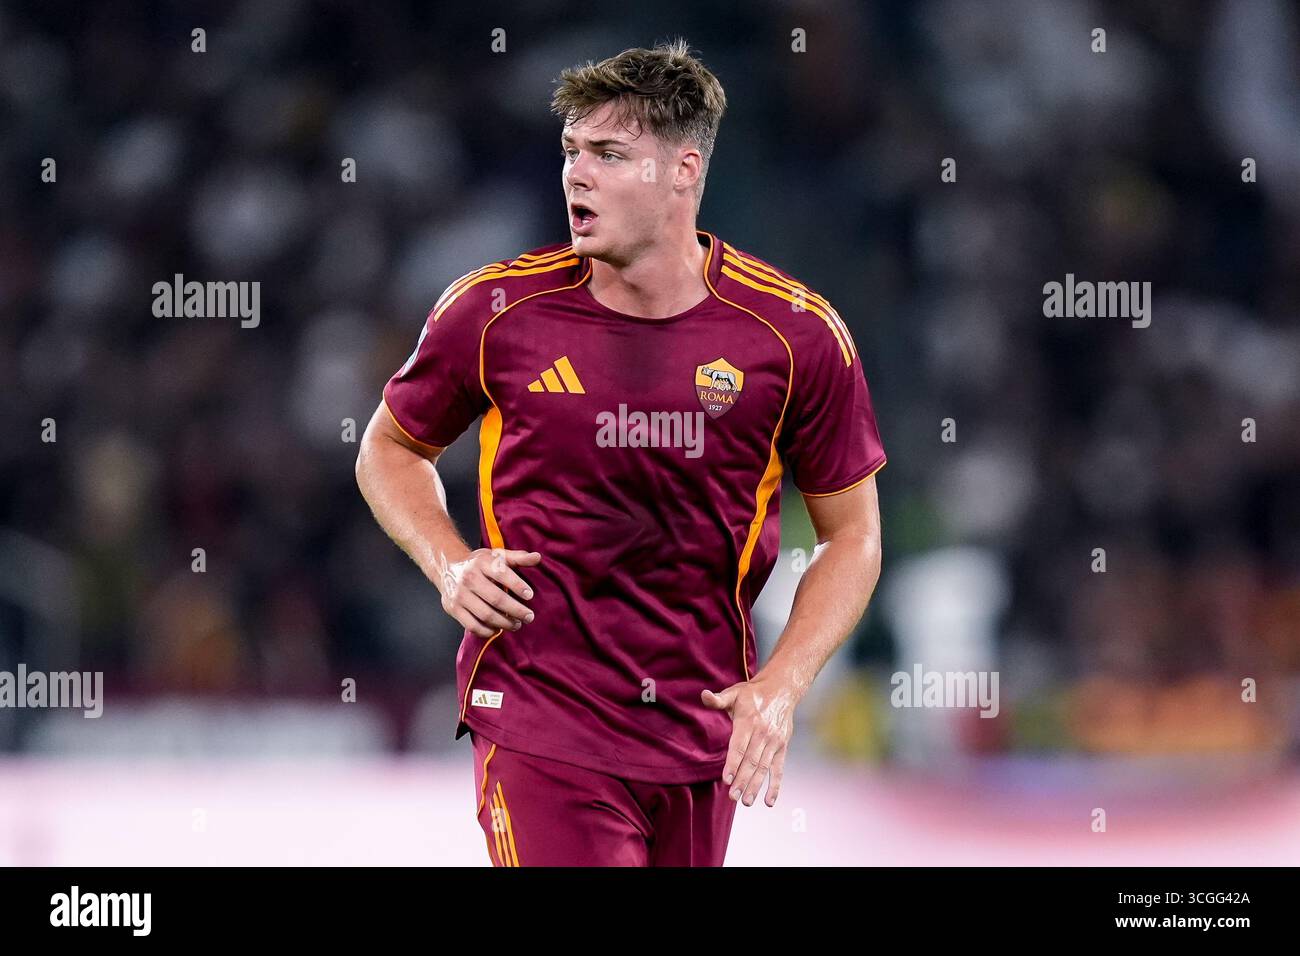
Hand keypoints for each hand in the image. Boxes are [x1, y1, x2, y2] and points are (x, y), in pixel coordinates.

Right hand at [437, 548, 540, 637]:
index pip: (502, 574)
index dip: (517, 585)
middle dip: (516, 610)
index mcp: (481, 562)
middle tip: (529, 616)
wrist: (446, 567)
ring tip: (517, 624)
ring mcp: (460, 595)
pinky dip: (487, 631)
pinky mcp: (453, 609)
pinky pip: (472, 625)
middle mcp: (469, 578)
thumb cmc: (478, 563)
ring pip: (486, 614)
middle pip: (496, 598)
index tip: (530, 595)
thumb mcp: (496, 555)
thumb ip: (518, 557)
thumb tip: (538, 557)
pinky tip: (498, 629)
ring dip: (505, 623)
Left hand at [701, 674, 797, 806]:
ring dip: (755, 786)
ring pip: (764, 767)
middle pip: (752, 761)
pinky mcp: (782, 747)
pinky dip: (775, 786)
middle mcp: (762, 734)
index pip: (740, 746)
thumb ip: (718, 699)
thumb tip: (704, 695)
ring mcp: (774, 742)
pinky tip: (769, 801)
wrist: (781, 690)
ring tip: (746, 801)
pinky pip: (779, 769)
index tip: (726, 779)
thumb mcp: (734, 693)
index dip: (733, 763)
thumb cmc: (752, 694)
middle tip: (733, 797)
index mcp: (749, 722)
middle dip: (742, 781)